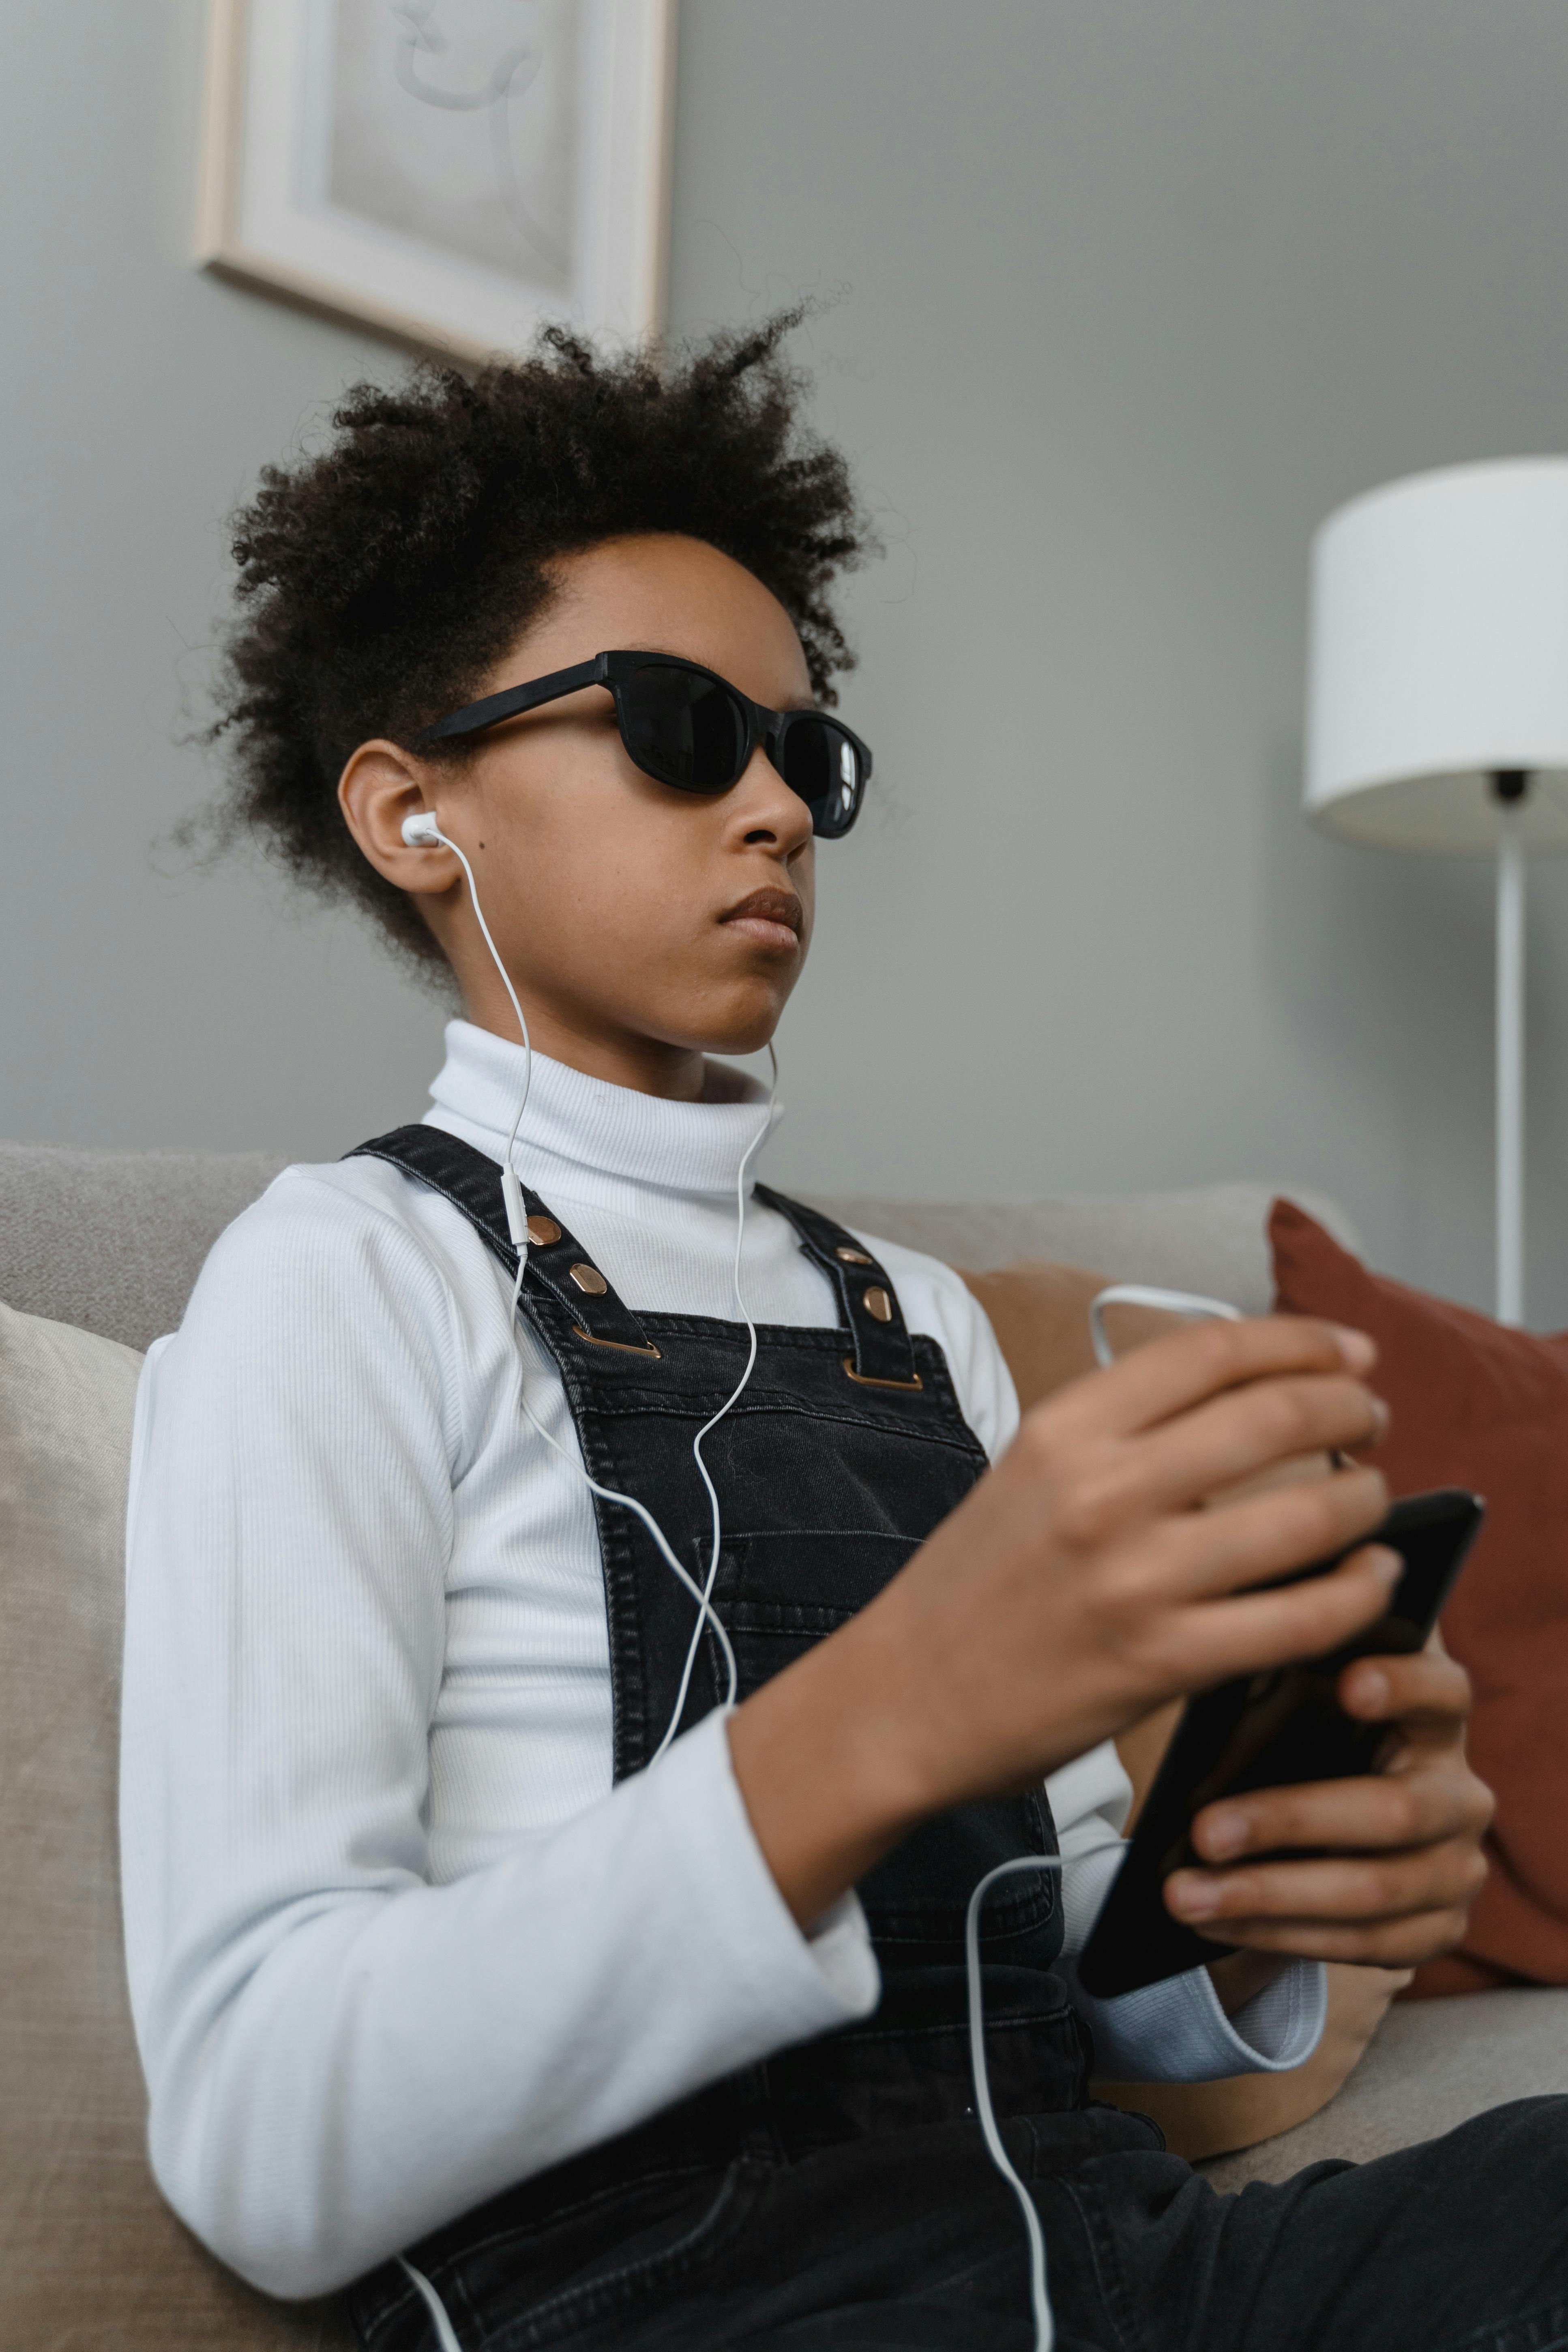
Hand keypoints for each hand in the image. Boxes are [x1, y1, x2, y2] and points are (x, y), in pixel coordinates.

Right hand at [731, 1315, 1395, 1926]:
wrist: (903, 1698)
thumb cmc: (972, 1586)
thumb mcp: (1029, 1471)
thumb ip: (1122, 1430)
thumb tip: (1240, 1394)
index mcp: (1065, 1428)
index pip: (1211, 1351)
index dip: (1301, 1342)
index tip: (1347, 1353)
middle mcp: (1102, 1491)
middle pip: (1274, 1417)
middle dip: (1350, 1410)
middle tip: (1371, 1421)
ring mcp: (1134, 1580)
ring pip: (1305, 1516)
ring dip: (1365, 1500)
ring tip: (1372, 1499)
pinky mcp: (1161, 1664)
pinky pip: (1299, 1620)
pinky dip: (1357, 1594)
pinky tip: (1371, 1579)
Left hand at [1165, 1643, 1492, 1966]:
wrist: (1348, 1826)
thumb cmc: (1317, 1746)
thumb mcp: (1312, 1709)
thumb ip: (1291, 1692)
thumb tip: (1226, 1679)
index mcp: (1436, 1721)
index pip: (1441, 1691)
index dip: (1403, 1686)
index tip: (1348, 1686)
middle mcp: (1462, 1795)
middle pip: (1395, 1811)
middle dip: (1290, 1822)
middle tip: (1204, 1833)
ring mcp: (1458, 1868)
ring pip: (1374, 1891)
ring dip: (1269, 1897)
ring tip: (1186, 1895)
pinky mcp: (1442, 1928)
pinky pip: (1365, 1945)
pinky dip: (1280, 1936)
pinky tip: (1218, 1925)